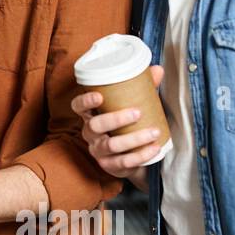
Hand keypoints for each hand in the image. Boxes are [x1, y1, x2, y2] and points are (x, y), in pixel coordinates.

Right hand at [70, 65, 165, 184]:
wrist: (130, 157)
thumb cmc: (127, 125)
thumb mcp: (131, 106)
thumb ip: (142, 88)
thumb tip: (157, 69)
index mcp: (91, 115)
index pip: (77, 107)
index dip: (85, 101)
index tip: (99, 96)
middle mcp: (90, 133)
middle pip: (95, 126)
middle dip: (116, 119)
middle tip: (138, 112)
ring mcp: (98, 151)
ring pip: (111, 145)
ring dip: (134, 138)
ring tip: (154, 132)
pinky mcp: (109, 166)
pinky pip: (124, 162)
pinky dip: (141, 155)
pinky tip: (155, 147)